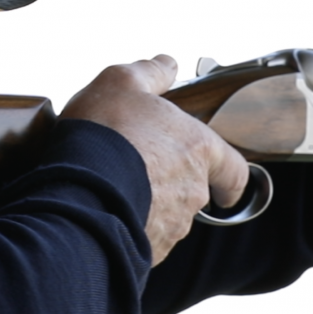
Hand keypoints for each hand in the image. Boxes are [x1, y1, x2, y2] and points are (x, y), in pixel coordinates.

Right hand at [61, 55, 249, 263]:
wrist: (79, 190)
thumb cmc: (105, 133)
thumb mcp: (122, 82)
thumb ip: (150, 72)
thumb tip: (167, 63)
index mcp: (197, 148)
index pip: (233, 168)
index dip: (230, 178)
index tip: (228, 190)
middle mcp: (191, 190)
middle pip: (192, 190)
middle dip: (170, 183)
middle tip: (140, 170)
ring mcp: (170, 225)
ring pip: (166, 216)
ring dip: (147, 204)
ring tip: (112, 189)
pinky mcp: (146, 249)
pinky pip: (142, 237)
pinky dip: (128, 225)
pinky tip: (102, 211)